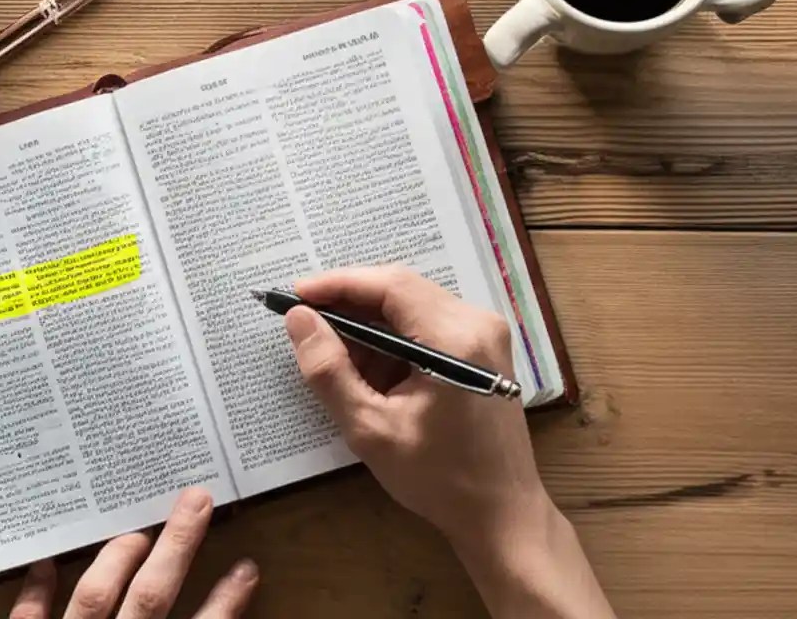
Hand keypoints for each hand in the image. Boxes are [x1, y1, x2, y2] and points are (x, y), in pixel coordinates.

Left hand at [9, 488, 258, 618]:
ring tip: (135, 531)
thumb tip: (222, 594)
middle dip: (176, 546)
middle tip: (196, 498)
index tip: (245, 566)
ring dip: (116, 558)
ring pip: (95, 598)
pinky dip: (36, 593)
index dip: (226, 600)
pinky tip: (44, 562)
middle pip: (151, 597)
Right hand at [282, 266, 548, 545]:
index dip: (337, 283)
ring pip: (412, 307)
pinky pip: (427, 326)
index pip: (389, 286)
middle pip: (401, 290)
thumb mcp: (371, 429)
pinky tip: (370, 374)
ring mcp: (485, 334)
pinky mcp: (484, 350)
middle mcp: (478, 323)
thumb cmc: (439, 478)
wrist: (502, 514)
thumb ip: (329, 371)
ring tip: (337, 361)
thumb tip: (298, 320)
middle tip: (306, 324)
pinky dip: (393, 342)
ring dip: (370, 327)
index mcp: (456, 338)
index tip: (294, 294)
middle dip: (349, 304)